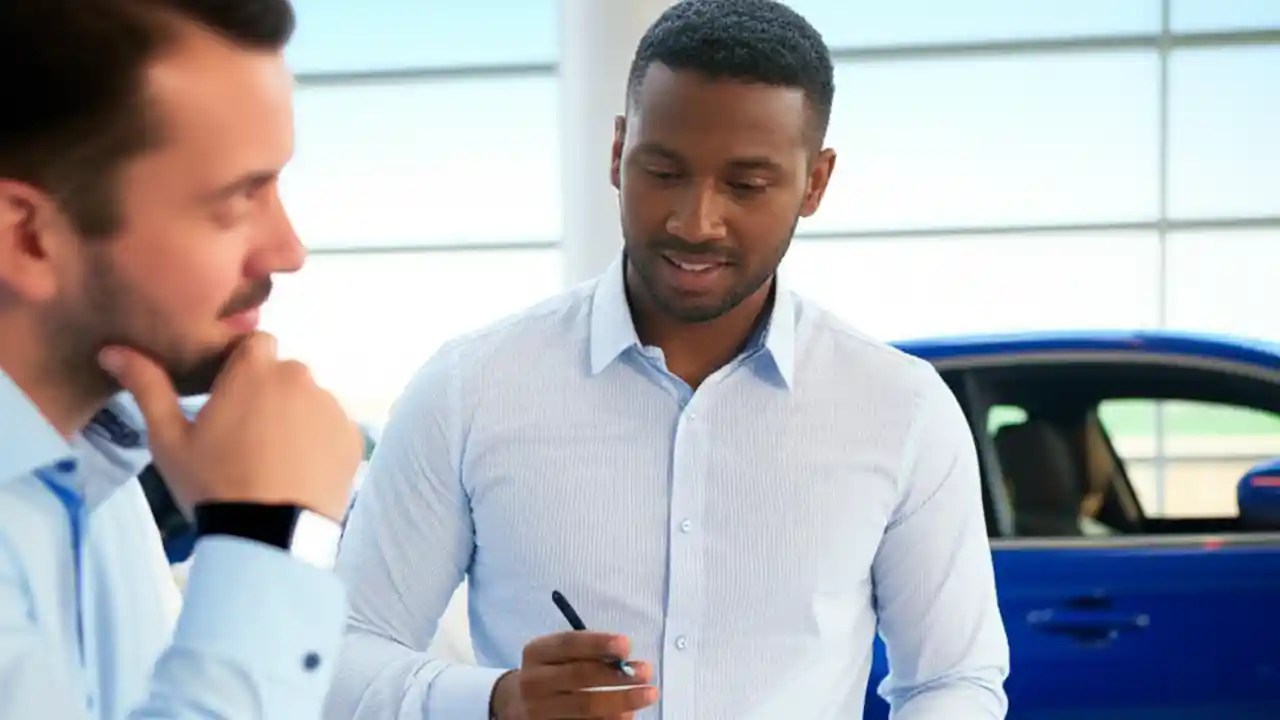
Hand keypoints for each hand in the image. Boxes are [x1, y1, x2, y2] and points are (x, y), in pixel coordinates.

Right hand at [99, 332, 361, 520]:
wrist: (270, 536)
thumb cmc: (213, 483)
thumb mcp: (169, 439)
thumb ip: (147, 386)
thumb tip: (112, 350)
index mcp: (255, 369)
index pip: (255, 343)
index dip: (243, 365)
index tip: (228, 396)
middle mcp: (300, 377)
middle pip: (284, 373)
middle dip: (268, 393)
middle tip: (246, 436)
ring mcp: (331, 407)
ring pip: (310, 400)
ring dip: (295, 417)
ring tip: (273, 460)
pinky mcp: (352, 436)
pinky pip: (332, 428)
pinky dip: (319, 442)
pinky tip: (298, 472)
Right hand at [491, 631, 658, 718]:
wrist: (517, 705)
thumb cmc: (551, 672)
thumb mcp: (558, 655)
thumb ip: (587, 653)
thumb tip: (625, 660)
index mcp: (537, 653)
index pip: (569, 644)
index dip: (599, 643)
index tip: (627, 644)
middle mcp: (534, 681)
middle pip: (579, 676)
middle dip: (616, 674)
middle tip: (646, 672)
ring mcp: (539, 710)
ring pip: (584, 706)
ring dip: (620, 701)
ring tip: (647, 694)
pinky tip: (628, 715)